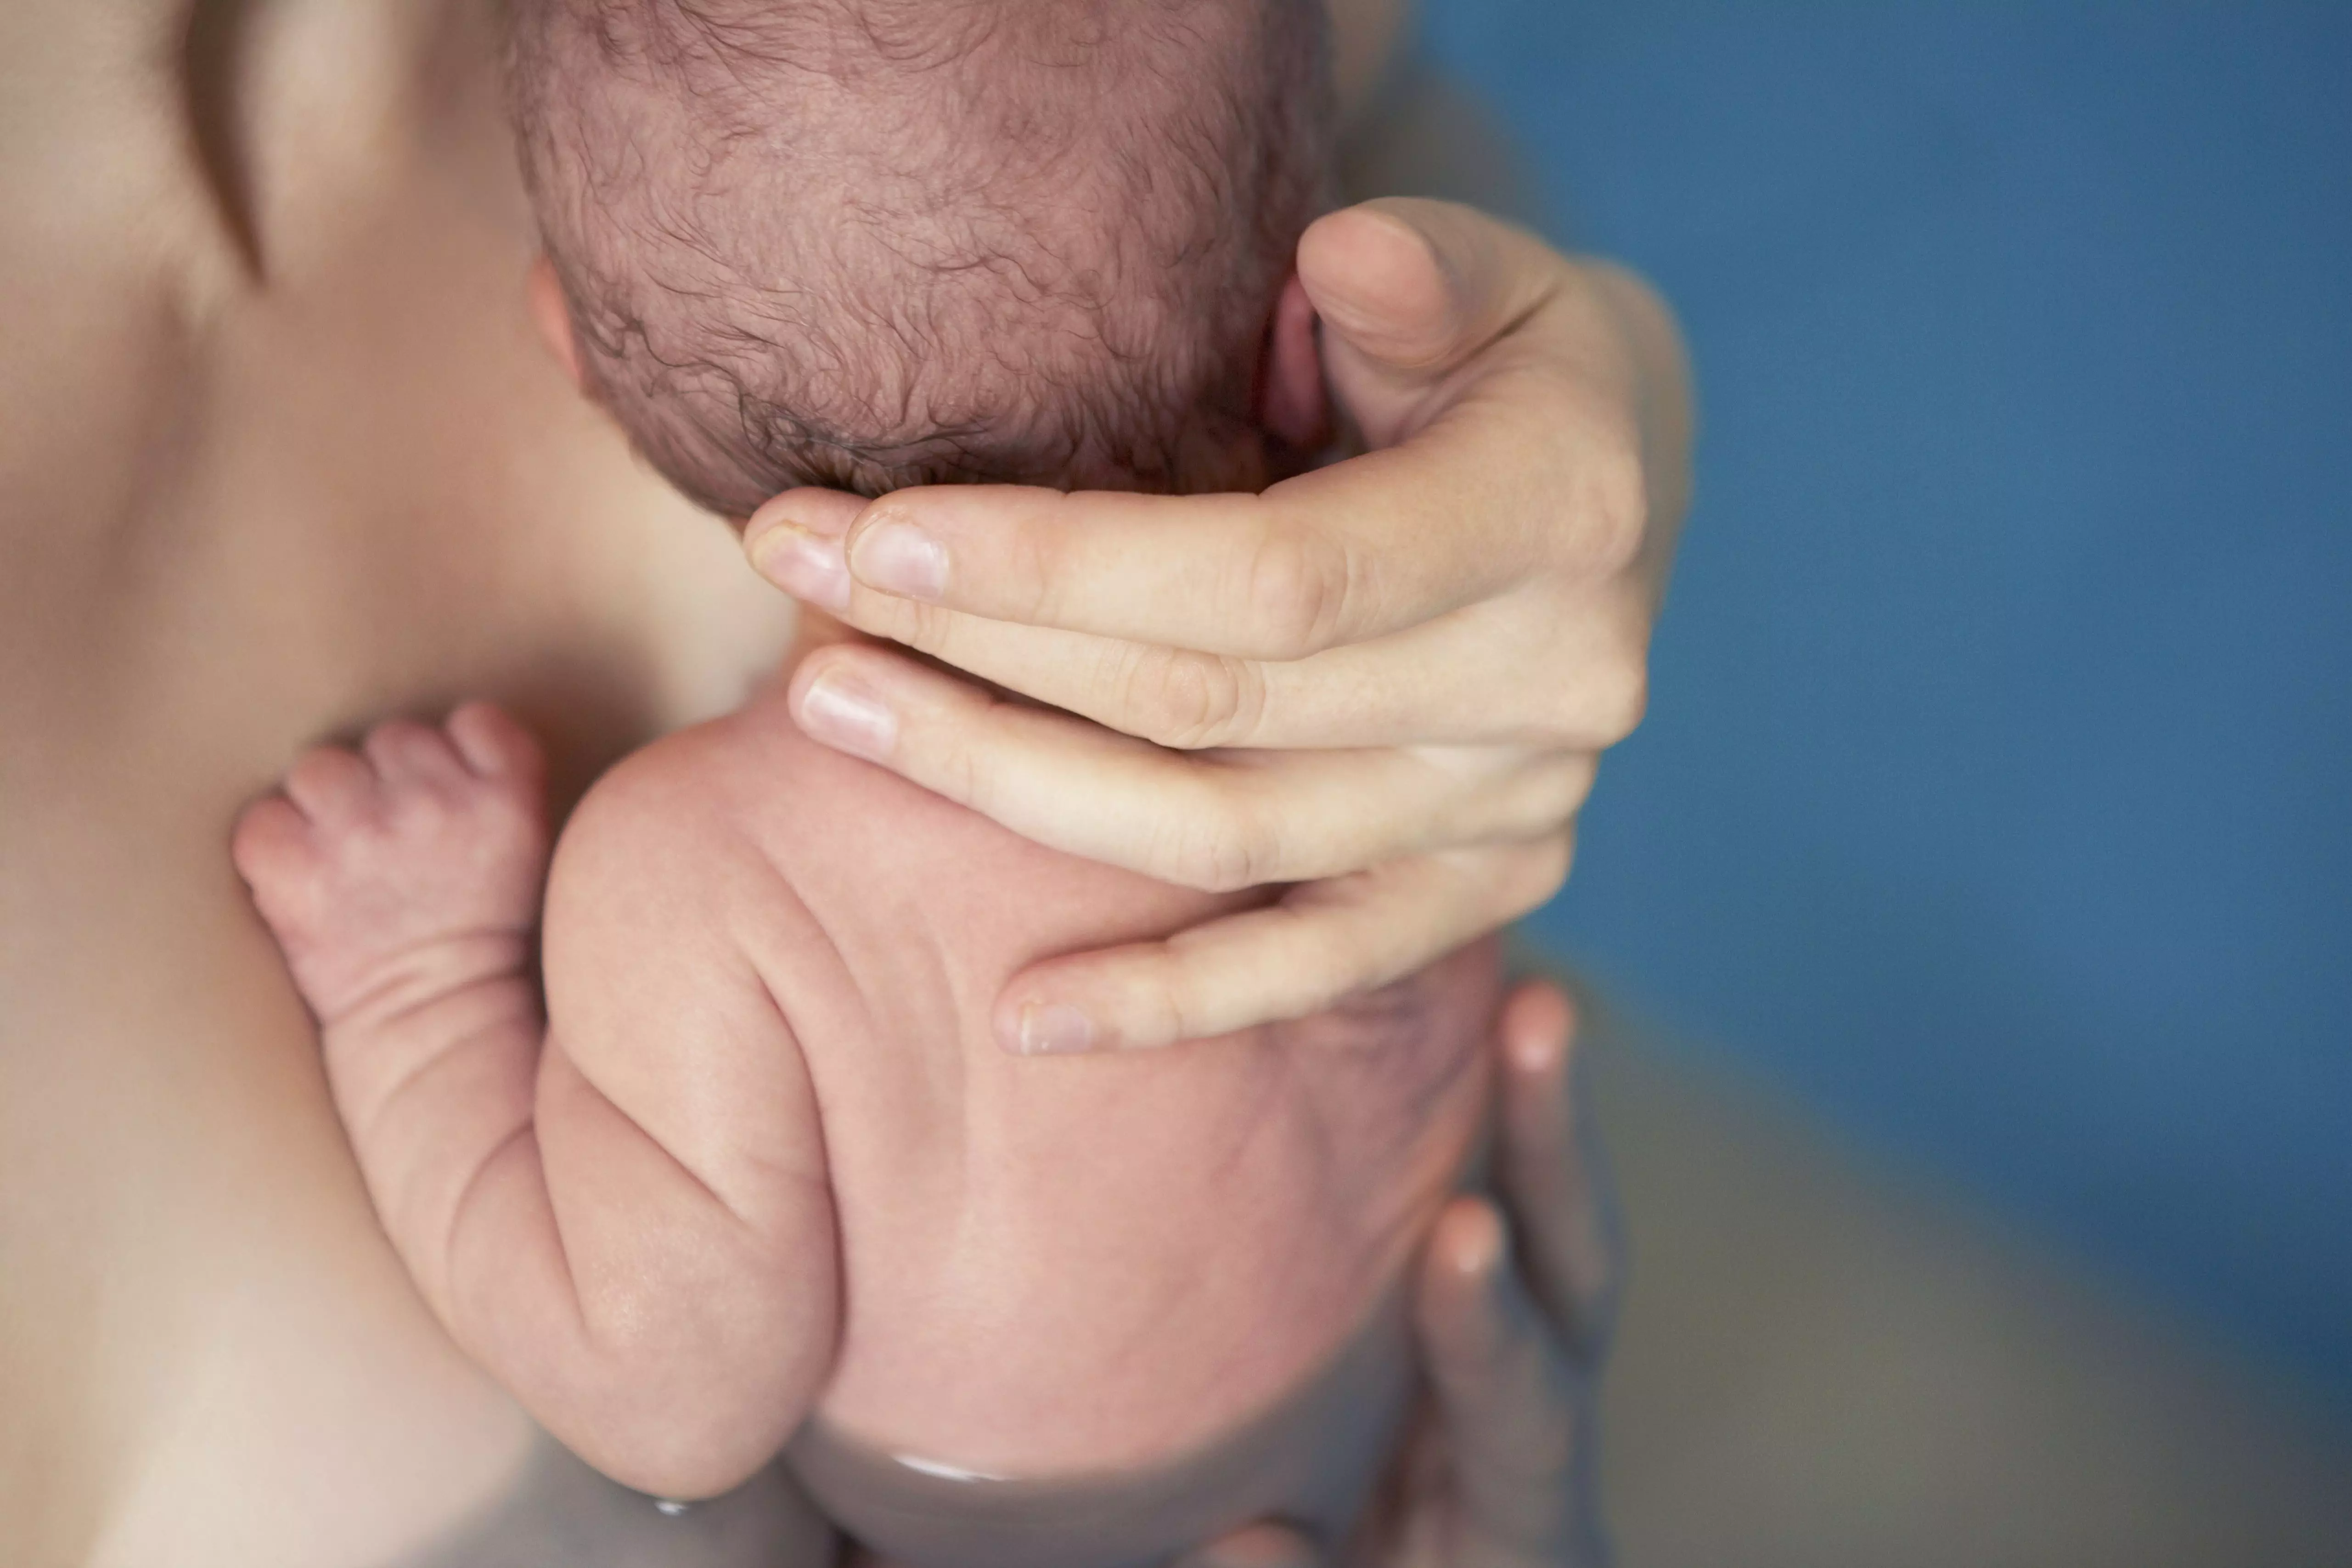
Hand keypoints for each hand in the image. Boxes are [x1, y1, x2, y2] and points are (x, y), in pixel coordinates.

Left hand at [745, 200, 1691, 1053]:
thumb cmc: (1506, 353)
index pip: (1268, 576)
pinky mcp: (1484, 888)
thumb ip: (1413, 266)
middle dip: (979, 648)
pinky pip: (1314, 968)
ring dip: (1007, 786)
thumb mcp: (1487, 267)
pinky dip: (1172, 1003)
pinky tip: (1024, 1016)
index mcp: (1555, 520)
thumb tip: (1334, 258)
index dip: (1059, 569)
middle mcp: (1549, 690)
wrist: (1609, 490)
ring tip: (828, 712)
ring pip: (1223, 839)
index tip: (875, 535)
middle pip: (1209, 706)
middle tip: (796, 581)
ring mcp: (1518, 810)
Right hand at [1178, 978, 1620, 1567]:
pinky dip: (1481, 1107)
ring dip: (1531, 1100)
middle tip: (1543, 1018)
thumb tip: (1246, 1537)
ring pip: (1547, 1214)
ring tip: (1519, 976)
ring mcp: (1515, 1353)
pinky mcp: (1474, 1310)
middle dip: (1557, 1144)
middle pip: (1578, 1272)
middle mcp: (1537, 1418)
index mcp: (1525, 1516)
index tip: (1463, 1231)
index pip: (1527, 1410)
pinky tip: (1446, 1008)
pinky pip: (1493, 1194)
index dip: (1492, 1327)